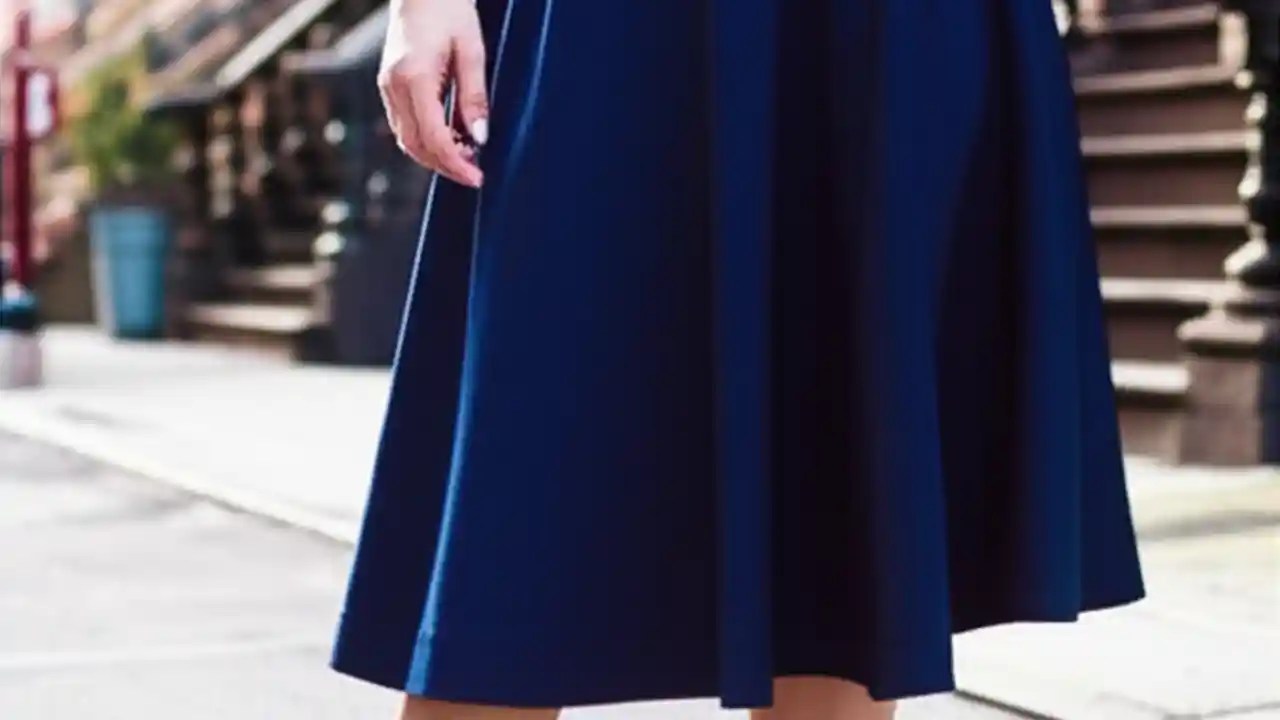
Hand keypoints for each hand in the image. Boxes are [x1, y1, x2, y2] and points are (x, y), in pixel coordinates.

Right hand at [379, 0, 487, 186]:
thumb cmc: (450, 10)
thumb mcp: (472, 51)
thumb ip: (475, 97)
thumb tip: (480, 139)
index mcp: (414, 77)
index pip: (433, 136)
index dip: (455, 163)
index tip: (477, 177)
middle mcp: (394, 86)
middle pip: (415, 145)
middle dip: (445, 166)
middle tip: (474, 174)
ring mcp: (387, 86)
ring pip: (406, 140)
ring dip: (435, 156)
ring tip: (467, 158)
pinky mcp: (389, 85)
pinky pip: (404, 125)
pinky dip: (426, 140)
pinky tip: (452, 139)